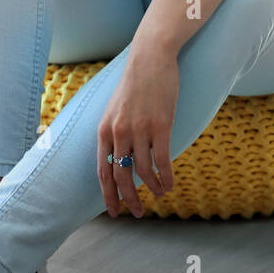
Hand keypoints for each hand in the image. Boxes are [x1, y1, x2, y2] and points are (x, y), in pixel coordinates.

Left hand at [96, 42, 177, 217]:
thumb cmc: (135, 85)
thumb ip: (114, 134)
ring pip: (143, 172)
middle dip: (129, 199)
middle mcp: (119, 132)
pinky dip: (167, 177)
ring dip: (153, 189)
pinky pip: (162, 161)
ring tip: (161, 195)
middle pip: (121, 176)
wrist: (150, 58)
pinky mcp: (161, 126)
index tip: (114, 212)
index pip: (103, 171)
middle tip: (138, 213)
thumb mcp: (115, 110)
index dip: (108, 194)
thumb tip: (120, 160)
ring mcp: (139, 129)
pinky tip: (170, 185)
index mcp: (104, 130)